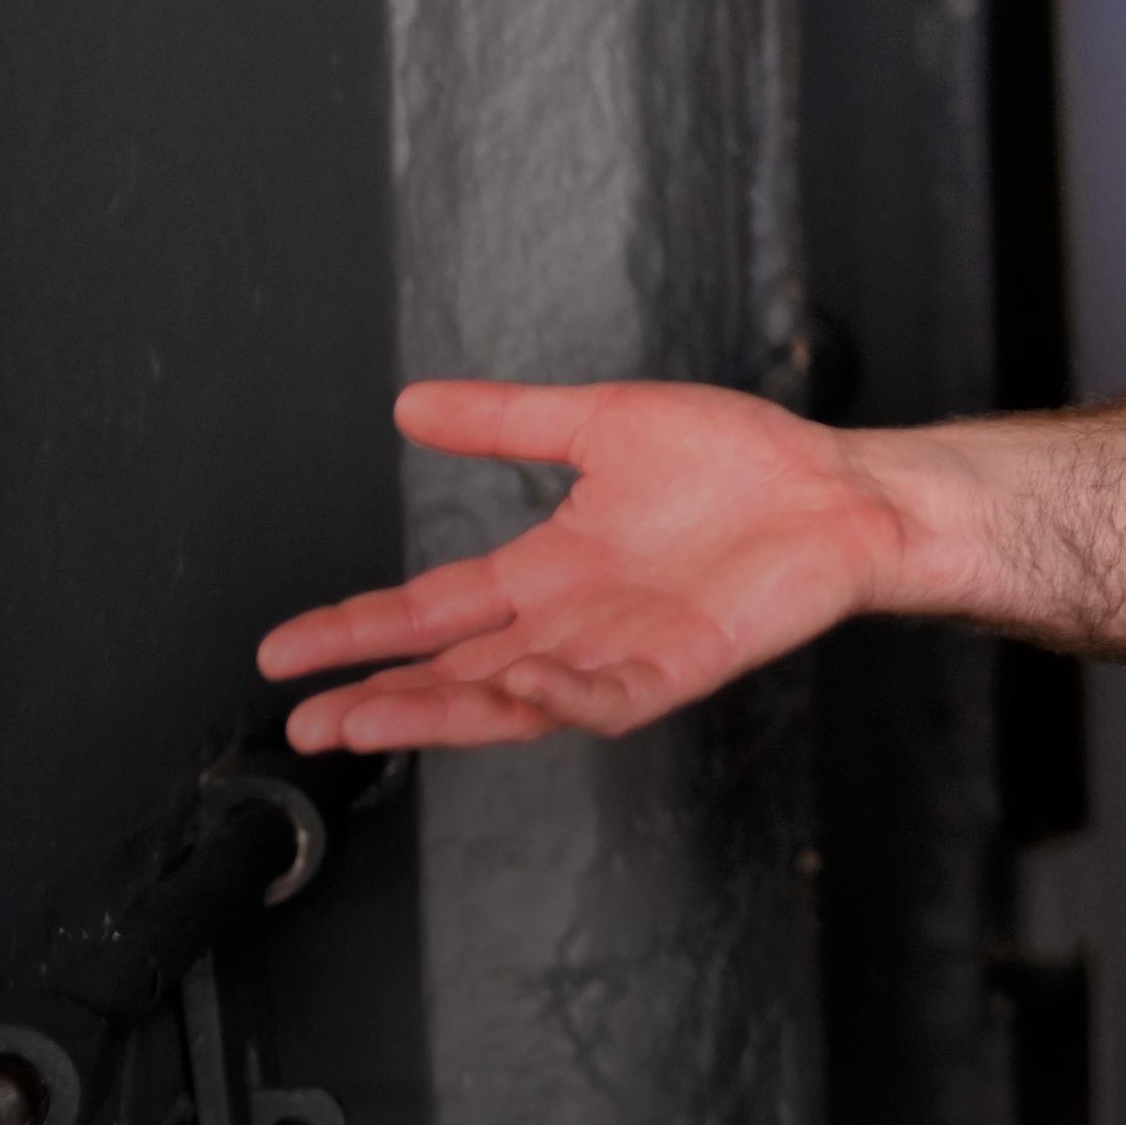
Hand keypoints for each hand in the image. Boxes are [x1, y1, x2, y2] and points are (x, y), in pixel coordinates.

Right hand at [258, 378, 933, 750]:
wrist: (840, 487)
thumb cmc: (743, 460)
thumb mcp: (602, 423)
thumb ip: (506, 421)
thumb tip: (412, 403)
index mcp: (550, 568)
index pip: (434, 609)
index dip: (360, 629)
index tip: (285, 647)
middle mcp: (573, 621)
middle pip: (454, 671)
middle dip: (376, 696)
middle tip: (302, 720)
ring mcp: (622, 651)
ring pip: (511, 699)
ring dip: (440, 712)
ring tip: (367, 720)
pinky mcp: (679, 667)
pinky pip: (607, 696)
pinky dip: (562, 694)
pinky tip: (520, 681)